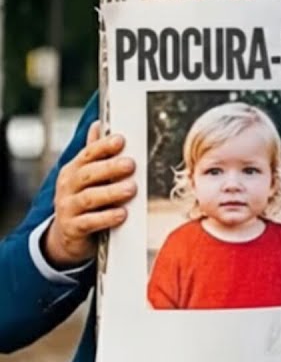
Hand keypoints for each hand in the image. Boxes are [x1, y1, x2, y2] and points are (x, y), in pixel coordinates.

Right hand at [44, 120, 137, 268]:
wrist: (67, 237)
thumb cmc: (83, 202)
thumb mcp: (87, 177)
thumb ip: (93, 154)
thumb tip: (98, 124)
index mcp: (73, 171)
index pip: (87, 155)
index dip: (103, 147)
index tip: (121, 140)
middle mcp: (67, 187)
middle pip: (88, 174)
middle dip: (109, 168)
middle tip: (131, 164)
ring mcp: (68, 208)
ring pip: (89, 197)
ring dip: (111, 192)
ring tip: (132, 188)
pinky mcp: (73, 228)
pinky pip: (89, 222)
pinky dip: (106, 218)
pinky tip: (122, 214)